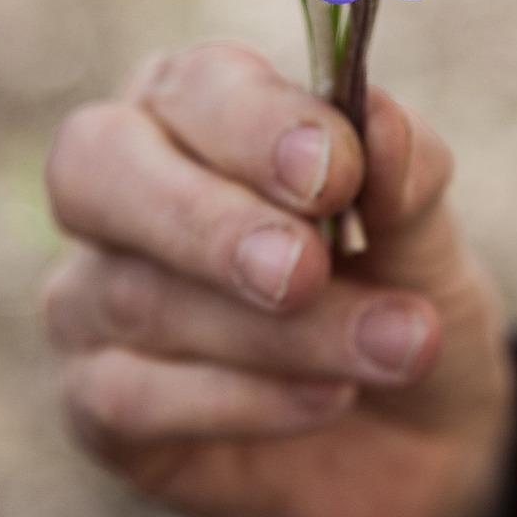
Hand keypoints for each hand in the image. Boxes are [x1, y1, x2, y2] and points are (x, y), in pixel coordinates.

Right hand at [44, 43, 512, 516]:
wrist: (423, 430)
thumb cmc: (400, 286)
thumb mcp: (425, 228)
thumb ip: (404, 172)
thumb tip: (381, 122)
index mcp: (196, 109)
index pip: (192, 86)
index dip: (256, 124)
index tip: (339, 171)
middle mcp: (121, 187)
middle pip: (97, 167)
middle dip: (207, 220)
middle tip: (304, 270)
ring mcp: (92, 295)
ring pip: (139, 296)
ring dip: (278, 332)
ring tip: (394, 347)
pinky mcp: (93, 401)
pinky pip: (128, 399)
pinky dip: (240, 400)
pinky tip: (329, 398)